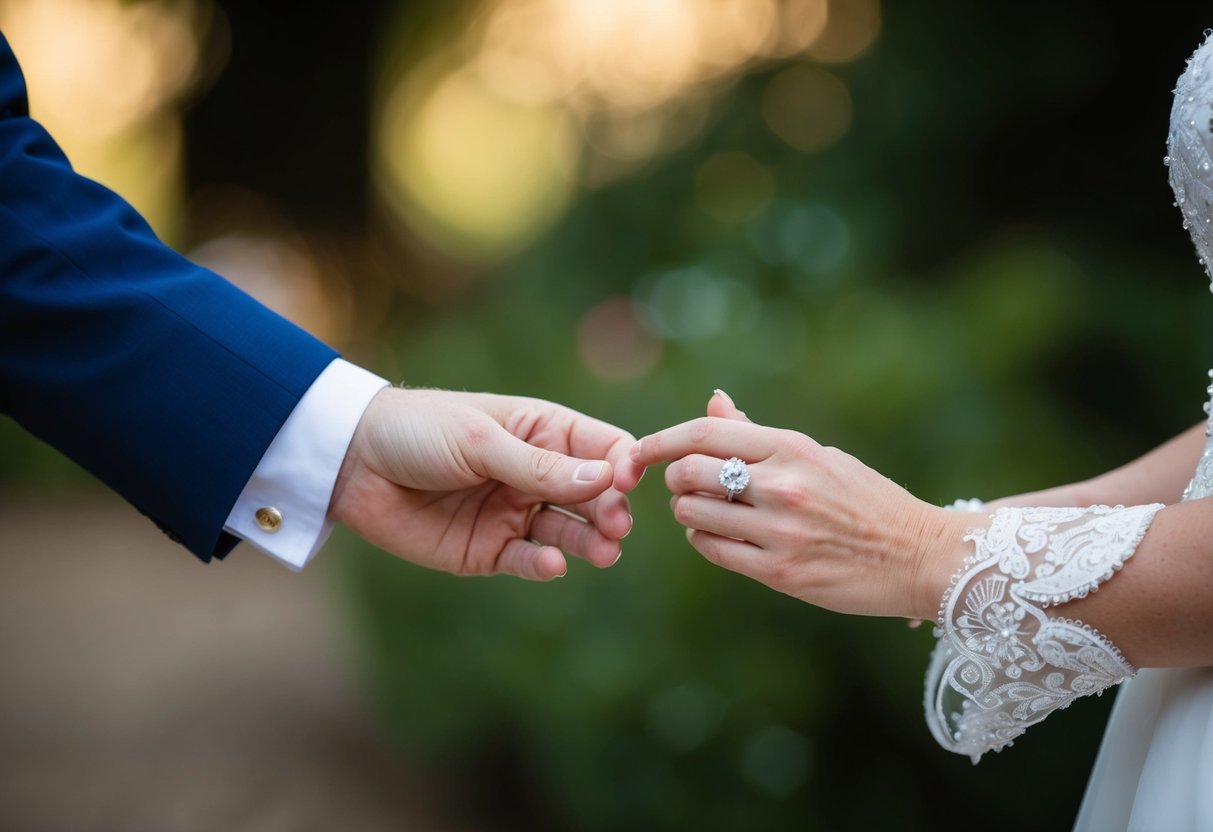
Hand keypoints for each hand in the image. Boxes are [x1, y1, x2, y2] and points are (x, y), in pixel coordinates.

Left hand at [328, 388, 641, 580]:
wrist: (351, 464)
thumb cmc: (418, 432)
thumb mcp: (480, 441)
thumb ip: (539, 466)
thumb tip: (606, 479)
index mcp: (543, 432)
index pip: (603, 448)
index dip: (623, 464)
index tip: (629, 480)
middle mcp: (537, 475)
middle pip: (594, 495)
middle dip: (611, 510)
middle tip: (617, 526)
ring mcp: (514, 514)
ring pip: (569, 532)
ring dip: (590, 541)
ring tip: (606, 552)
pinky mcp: (488, 550)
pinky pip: (527, 561)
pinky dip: (544, 565)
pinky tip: (553, 564)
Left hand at [623, 390, 967, 617]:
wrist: (922, 555)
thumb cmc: (867, 499)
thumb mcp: (817, 455)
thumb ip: (756, 435)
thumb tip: (713, 402)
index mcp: (791, 447)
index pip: (702, 434)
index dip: (657, 442)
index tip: (636, 452)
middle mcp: (782, 485)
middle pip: (687, 475)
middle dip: (677, 481)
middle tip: (693, 488)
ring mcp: (781, 531)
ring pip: (693, 516)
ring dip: (692, 514)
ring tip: (714, 514)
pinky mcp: (781, 572)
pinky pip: (713, 551)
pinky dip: (706, 542)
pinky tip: (724, 538)